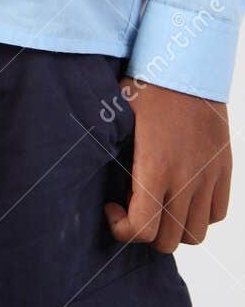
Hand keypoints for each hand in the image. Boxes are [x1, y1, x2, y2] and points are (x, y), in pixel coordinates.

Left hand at [105, 77, 231, 251]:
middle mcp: (185, 178)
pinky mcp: (223, 170)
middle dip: (145, 233)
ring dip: (173, 229)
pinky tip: (180, 196)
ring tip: (157, 205)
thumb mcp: (116, 114)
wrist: (187, 67)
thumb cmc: (147, 87)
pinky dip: (199, 215)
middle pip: (169, 240)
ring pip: (195, 234)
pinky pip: (217, 213)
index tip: (112, 207)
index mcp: (155, 166)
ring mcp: (208, 176)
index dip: (122, 230)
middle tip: (132, 208)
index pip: (142, 228)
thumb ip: (107, 146)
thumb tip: (83, 165)